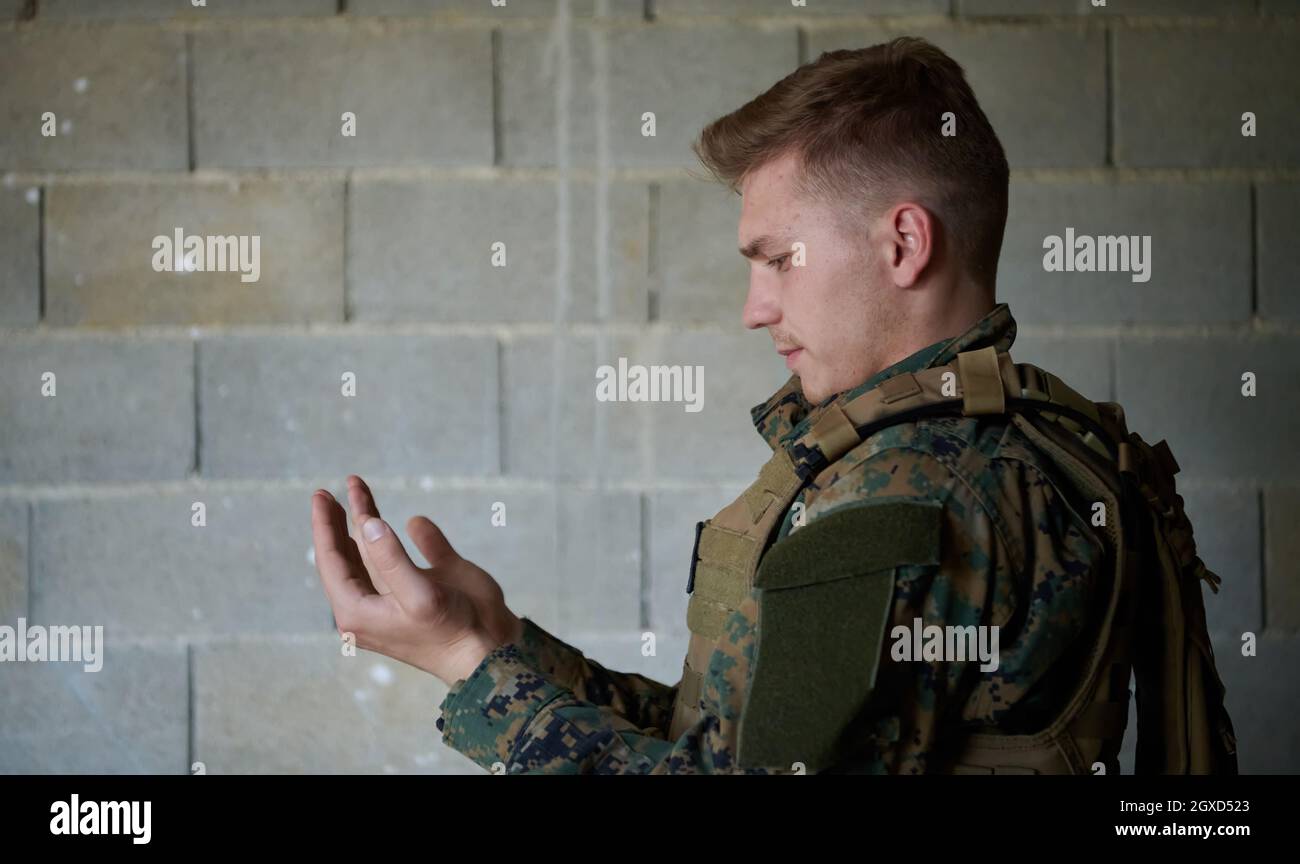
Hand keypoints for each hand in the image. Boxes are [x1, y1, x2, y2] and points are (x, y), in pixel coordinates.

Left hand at [310, 475, 524, 683]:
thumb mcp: (419, 596)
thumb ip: (392, 559)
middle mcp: (371, 603)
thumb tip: (369, 524)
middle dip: (339, 521)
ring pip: (370, 552)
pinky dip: (398, 536)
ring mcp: (396, 594)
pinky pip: (402, 557)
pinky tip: (399, 519)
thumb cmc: (451, 631)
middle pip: (345, 555)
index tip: (321, 495)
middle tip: (327, 492)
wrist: (491, 650)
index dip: (325, 527)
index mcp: (359, 610)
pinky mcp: (423, 587)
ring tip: (357, 490)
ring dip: (366, 521)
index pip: (332, 562)